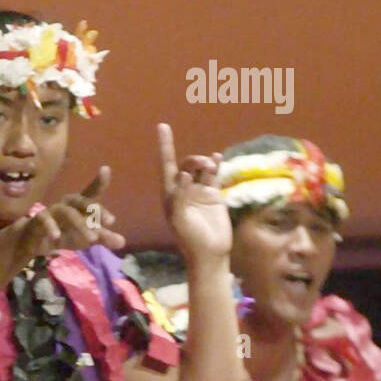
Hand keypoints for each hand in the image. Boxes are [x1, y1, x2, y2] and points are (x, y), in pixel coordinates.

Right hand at [14, 166, 125, 260]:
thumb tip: (122, 242)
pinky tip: (56, 238)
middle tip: (110, 222)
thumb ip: (102, 238)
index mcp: (80, 206)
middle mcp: (67, 204)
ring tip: (92, 239)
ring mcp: (53, 211)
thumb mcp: (85, 238)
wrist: (34, 241)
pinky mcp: (39, 220)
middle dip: (96, 210)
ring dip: (80, 224)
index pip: (91, 193)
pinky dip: (51, 227)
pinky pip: (44, 220)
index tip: (105, 169)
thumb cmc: (63, 233)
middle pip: (82, 202)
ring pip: (67, 212)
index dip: (99, 181)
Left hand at [158, 123, 230, 262]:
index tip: (162, 126)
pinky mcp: (214, 195)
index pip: (166, 166)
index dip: (165, 147)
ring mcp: (199, 192)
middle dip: (194, 160)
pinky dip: (216, 164)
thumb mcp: (180, 220)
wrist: (210, 254)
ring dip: (205, 162)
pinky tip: (218, 158)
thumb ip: (180, 197)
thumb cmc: (190, 240)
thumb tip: (184, 174)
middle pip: (186, 164)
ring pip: (200, 168)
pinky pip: (214, 175)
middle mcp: (183, 191)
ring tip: (212, 165)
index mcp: (170, 196)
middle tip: (204, 165)